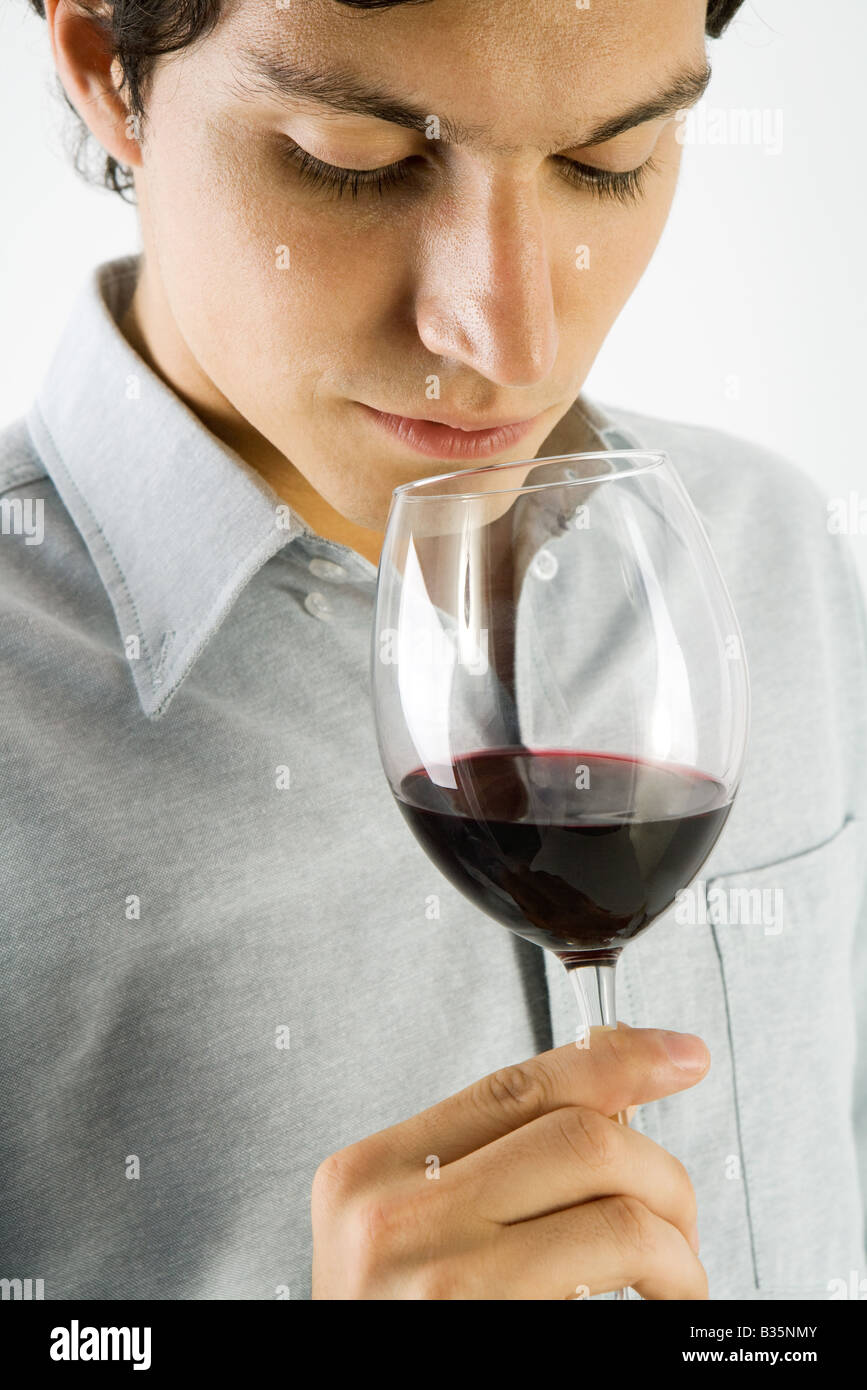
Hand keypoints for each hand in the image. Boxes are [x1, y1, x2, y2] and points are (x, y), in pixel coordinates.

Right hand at [311, 1022, 709, 1298]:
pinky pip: (615, 1265)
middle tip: (677, 1213)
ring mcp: (438, 1281)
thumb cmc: (405, 1326)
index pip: (518, 1084)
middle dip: (662, 1167)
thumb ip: (490, 1162)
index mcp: (369, 1173)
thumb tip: (614, 1099)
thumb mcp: (411, 1232)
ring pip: (616, 1199)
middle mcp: (393, 1216)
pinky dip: (669, 1275)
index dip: (617, 1056)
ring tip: (672, 1271)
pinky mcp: (490, 1331)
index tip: (677, 1055)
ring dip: (677, 1234)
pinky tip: (657, 1298)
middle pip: (582, 1133)